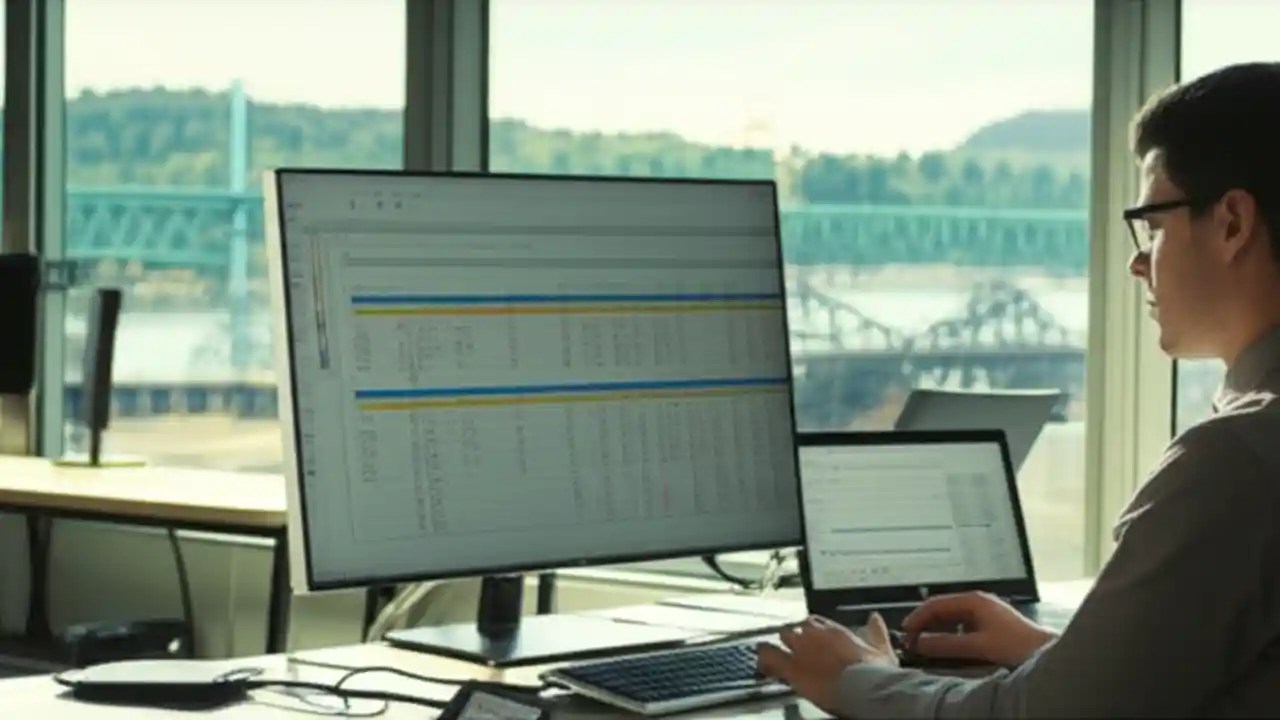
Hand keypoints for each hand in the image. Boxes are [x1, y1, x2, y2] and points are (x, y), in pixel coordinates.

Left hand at [757, 614, 897, 713]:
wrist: (864, 689)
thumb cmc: (875, 672)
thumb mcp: (882, 650)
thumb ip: (876, 632)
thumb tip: (874, 618)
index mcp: (835, 631)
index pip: (815, 622)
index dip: (810, 630)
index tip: (811, 637)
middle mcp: (815, 635)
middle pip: (797, 628)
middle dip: (794, 636)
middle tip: (793, 648)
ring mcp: (801, 649)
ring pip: (783, 636)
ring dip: (780, 644)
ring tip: (773, 652)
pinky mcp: (792, 668)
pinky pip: (772, 657)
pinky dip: (766, 659)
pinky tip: (763, 663)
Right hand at [902, 591, 1056, 666]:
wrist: (1045, 652)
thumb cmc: (1016, 645)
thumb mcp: (977, 646)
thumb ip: (946, 645)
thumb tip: (919, 644)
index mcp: (974, 600)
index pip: (936, 604)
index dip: (918, 617)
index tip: (905, 632)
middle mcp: (977, 602)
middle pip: (942, 608)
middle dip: (924, 623)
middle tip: (911, 641)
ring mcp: (983, 612)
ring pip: (950, 617)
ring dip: (935, 629)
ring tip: (924, 644)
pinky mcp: (988, 623)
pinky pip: (960, 625)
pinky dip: (948, 633)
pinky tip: (944, 645)